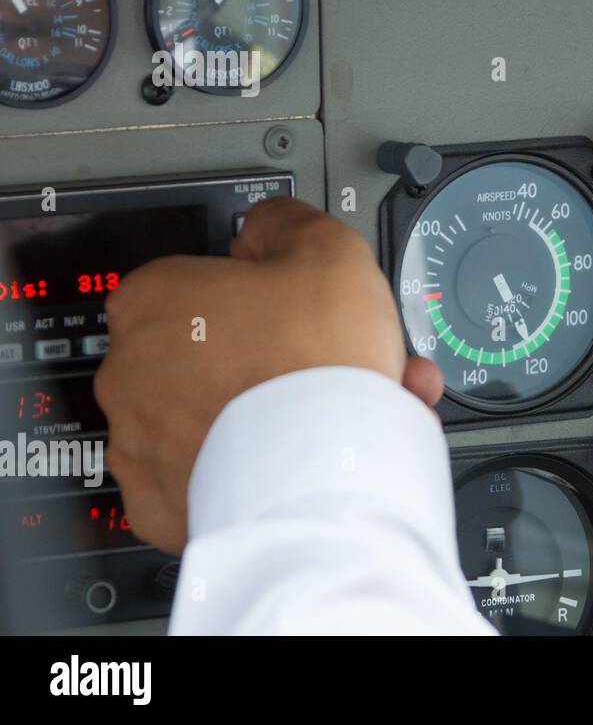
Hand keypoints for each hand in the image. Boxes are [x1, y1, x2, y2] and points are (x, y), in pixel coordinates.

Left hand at [94, 197, 443, 552]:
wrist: (323, 467)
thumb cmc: (314, 362)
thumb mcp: (329, 248)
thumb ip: (288, 223)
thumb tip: (270, 226)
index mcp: (153, 301)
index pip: (194, 280)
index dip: (250, 289)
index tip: (287, 304)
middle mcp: (130, 371)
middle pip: (200, 352)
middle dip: (258, 354)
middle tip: (316, 362)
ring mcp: (140, 442)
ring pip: (206, 417)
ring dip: (260, 411)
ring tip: (326, 413)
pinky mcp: (161, 502)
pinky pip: (204, 475)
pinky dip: (245, 468)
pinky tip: (296, 455)